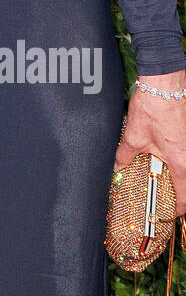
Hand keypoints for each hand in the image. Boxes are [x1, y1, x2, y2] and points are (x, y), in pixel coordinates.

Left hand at [114, 72, 185, 216]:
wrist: (164, 82)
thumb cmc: (154, 107)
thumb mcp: (133, 136)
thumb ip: (124, 155)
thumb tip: (117, 166)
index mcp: (181, 163)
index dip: (178, 209)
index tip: (168, 213)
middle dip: (176, 191)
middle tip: (163, 197)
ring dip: (176, 174)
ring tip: (159, 176)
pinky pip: (184, 154)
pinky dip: (176, 159)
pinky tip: (162, 155)